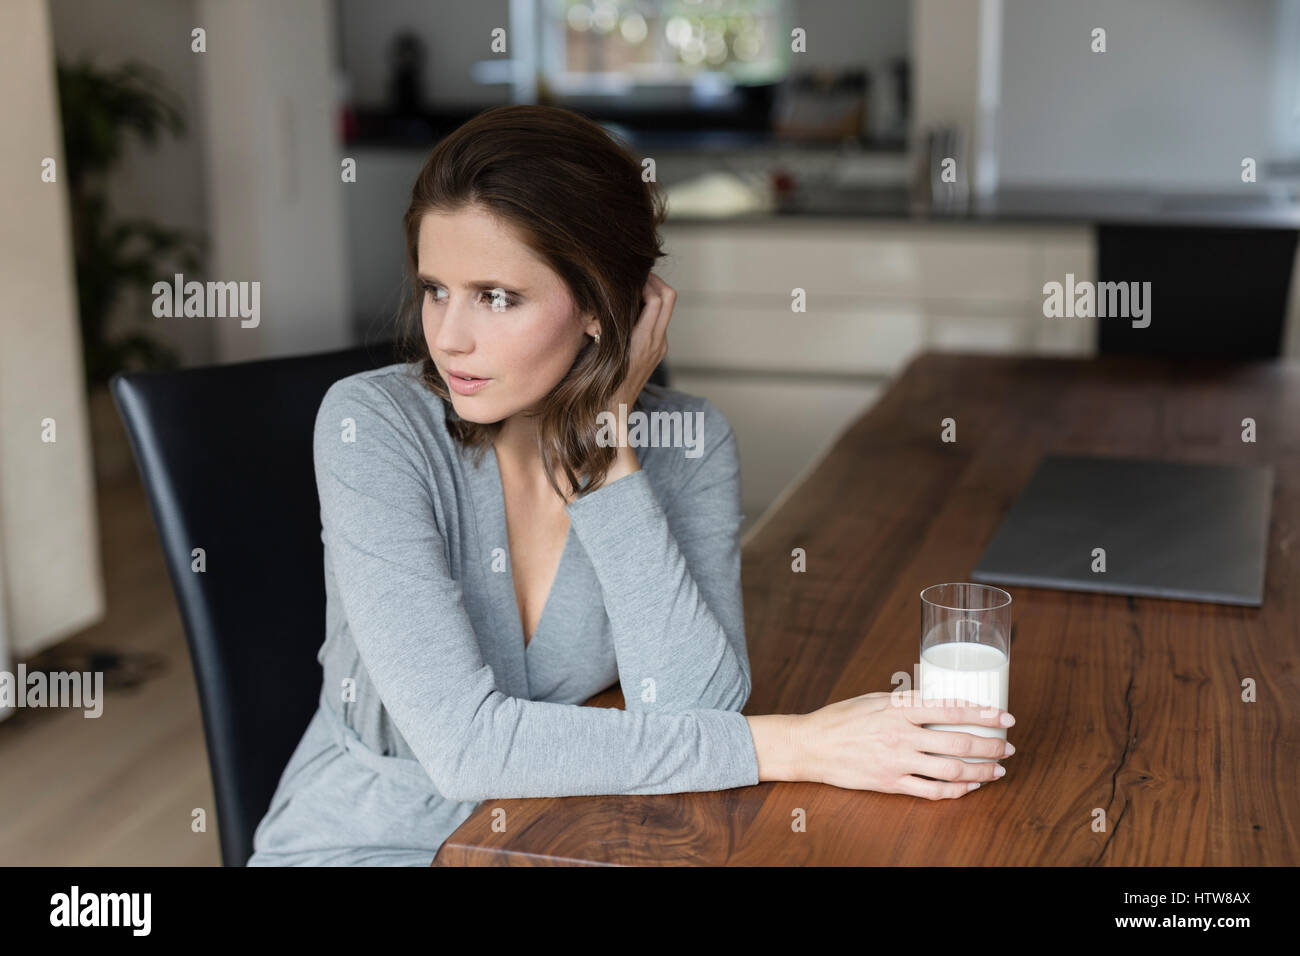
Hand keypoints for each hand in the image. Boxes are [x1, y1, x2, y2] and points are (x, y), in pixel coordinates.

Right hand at [606, 273, 673, 425]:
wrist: (613, 411)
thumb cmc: (600, 386)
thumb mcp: (595, 357)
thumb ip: (596, 331)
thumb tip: (592, 317)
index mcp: (644, 341)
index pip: (657, 300)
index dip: (646, 282)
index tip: (629, 277)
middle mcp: (656, 341)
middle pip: (669, 298)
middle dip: (654, 281)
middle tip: (635, 276)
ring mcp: (659, 346)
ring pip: (665, 308)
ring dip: (652, 293)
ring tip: (630, 289)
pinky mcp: (657, 350)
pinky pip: (658, 320)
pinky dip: (649, 308)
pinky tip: (628, 308)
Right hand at [794, 690, 1015, 798]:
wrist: (811, 745)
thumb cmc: (842, 718)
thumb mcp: (875, 699)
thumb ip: (907, 701)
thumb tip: (939, 700)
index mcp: (899, 709)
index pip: (952, 709)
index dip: (984, 714)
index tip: (1006, 717)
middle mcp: (901, 735)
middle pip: (958, 742)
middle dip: (990, 746)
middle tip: (1008, 748)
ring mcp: (896, 762)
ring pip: (950, 770)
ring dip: (980, 771)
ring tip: (997, 770)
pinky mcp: (890, 783)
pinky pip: (931, 791)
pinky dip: (956, 791)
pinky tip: (969, 787)